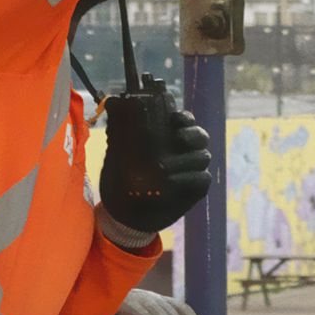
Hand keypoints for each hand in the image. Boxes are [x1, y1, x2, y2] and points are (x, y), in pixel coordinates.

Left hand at [96, 82, 218, 235]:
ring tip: (164, 169)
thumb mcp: (116, 153)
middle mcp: (183, 150)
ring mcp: (191, 170)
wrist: (123, 214)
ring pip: (203, 156)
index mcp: (167, 137)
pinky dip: (189, 179)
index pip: (184, 119)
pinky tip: (171, 184)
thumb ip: (118, 129)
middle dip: (192, 133)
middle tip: (178, 137)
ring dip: (185, 160)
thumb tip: (112, 101)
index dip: (183, 116)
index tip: (174, 118)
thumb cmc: (120, 179)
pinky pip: (203, 179)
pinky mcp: (195, 189)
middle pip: (200, 135)